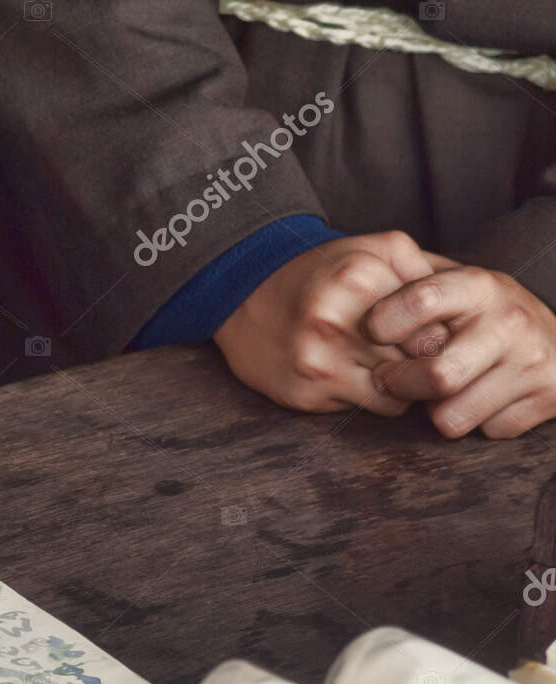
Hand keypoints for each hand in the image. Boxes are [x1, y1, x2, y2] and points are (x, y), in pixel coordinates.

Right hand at [214, 231, 436, 414]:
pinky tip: (356, 376)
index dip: (441, 337)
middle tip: (413, 356)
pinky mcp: (303, 395)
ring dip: (400, 386)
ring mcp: (317, 363)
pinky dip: (370, 398)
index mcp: (358, 280)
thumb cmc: (319, 273)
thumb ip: (423, 268)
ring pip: (395, 395)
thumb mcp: (372, 249)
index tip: (433, 336)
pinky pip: (363, 409)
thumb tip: (467, 306)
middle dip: (423, 364)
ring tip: (386, 365)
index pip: (434, 329)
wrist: (242, 297)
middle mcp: (336, 323)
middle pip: (417, 364)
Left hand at [366, 258, 555, 438]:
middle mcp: (509, 322)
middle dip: (402, 385)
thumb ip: (406, 284)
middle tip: (392, 378)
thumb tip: (352, 291)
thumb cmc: (483, 315)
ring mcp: (532, 361)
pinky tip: (484, 398)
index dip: (384, 323)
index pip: (422, 300)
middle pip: (436, 377)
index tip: (372, 333)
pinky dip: (478, 422)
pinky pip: (486, 431)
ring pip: (451, 417)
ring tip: (445, 389)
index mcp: (479, 286)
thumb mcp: (452, 287)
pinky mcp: (549, 396)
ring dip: (437, 411)